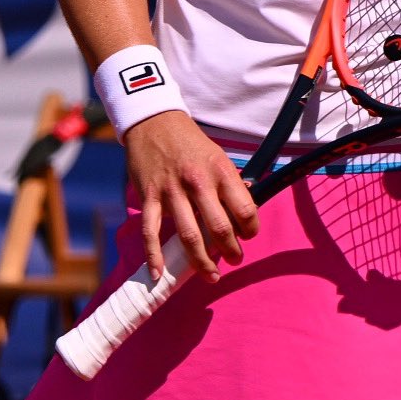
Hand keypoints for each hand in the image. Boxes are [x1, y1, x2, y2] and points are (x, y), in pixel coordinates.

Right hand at [123, 109, 259, 281]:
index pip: (245, 208)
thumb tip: (243, 214)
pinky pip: (151, 233)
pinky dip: (154, 256)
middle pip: (220, 227)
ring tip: (212, 276)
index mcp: (221, 171)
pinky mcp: (149, 198)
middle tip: (235, 260)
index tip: (249, 236)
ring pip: (189, 236)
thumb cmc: (191, 144)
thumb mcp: (218, 157)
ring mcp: (172, 192)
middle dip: (230, 251)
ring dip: (202, 262)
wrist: (155, 123)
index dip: (251, 228)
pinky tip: (159, 274)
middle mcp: (198, 182)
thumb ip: (229, 185)